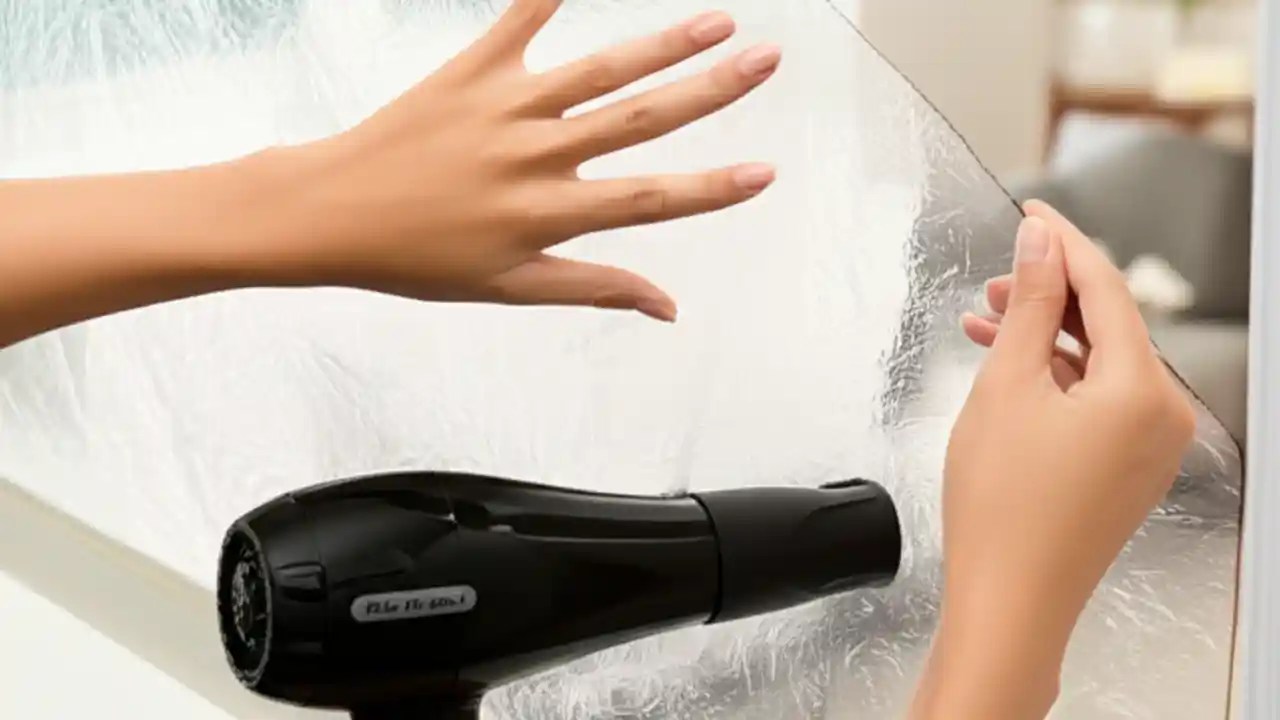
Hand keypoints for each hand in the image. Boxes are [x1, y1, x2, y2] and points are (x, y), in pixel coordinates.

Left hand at [247, 0, 780, 321]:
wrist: (331, 211)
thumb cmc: (419, 258)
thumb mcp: (508, 289)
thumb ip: (594, 288)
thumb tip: (667, 308)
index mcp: (547, 214)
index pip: (648, 199)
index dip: (711, 189)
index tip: (765, 172)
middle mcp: (535, 156)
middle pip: (640, 118)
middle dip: (711, 90)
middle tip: (768, 60)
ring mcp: (504, 108)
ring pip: (599, 71)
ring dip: (663, 42)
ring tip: (718, 22)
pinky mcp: (470, 70)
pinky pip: (519, 18)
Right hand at [909, 201, 1196, 718]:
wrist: (1008, 599)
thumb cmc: (1003, 510)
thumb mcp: (1006, 385)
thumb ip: (1031, 305)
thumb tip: (1042, 244)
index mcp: (1144, 391)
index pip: (1109, 288)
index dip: (1065, 243)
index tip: (1033, 212)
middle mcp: (1162, 417)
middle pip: (1109, 325)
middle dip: (1052, 294)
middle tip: (999, 278)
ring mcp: (1148, 447)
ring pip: (1100, 363)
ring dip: (1047, 337)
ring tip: (991, 321)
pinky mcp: (1128, 469)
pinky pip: (1098, 400)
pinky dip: (1056, 378)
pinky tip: (1010, 371)